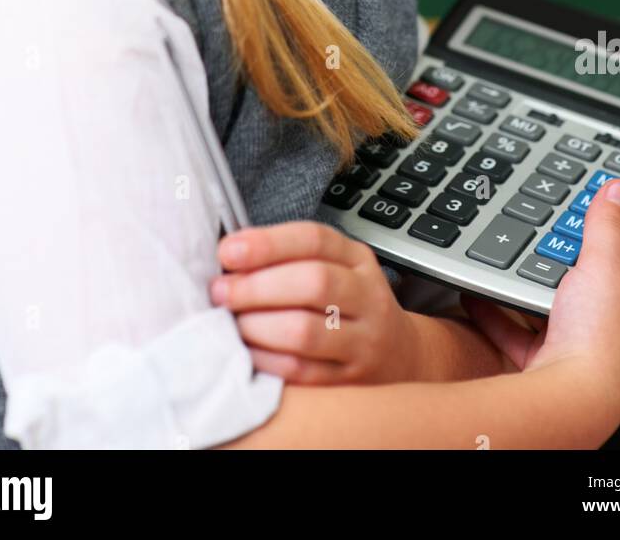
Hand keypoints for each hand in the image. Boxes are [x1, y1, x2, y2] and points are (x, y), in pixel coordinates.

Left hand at [210, 220, 421, 385]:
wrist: (398, 355)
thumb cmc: (349, 306)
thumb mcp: (334, 267)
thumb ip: (290, 258)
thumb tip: (231, 254)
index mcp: (356, 259)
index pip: (314, 239)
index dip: (267, 243)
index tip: (227, 251)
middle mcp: (366, 295)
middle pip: (313, 282)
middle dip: (256, 286)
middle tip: (221, 292)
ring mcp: (363, 340)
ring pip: (306, 330)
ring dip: (258, 325)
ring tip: (231, 323)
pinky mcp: (350, 380)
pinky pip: (302, 371)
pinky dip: (266, 360)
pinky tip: (246, 352)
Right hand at [459, 177, 619, 436]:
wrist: (571, 399)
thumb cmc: (599, 341)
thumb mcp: (604, 266)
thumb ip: (606, 226)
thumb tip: (618, 189)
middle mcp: (612, 307)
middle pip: (608, 264)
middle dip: (594, 238)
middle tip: (584, 207)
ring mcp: (580, 329)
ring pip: (559, 292)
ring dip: (540, 273)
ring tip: (519, 248)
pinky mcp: (550, 350)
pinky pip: (520, 325)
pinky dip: (498, 310)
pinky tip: (478, 296)